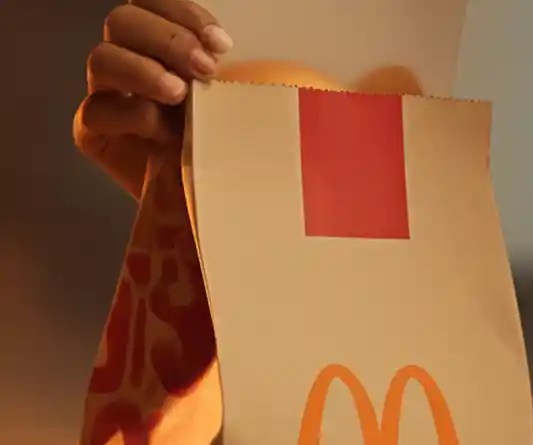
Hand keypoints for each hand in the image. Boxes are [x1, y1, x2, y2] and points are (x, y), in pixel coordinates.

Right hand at [75, 0, 233, 197]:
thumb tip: (302, 69)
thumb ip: (246, 79)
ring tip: (179, 94)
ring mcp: (109, 94)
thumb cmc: (228, 149)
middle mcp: (130, 61)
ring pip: (102, 58)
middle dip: (168, 39)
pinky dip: (131, 114)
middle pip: (124, 21)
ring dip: (143, 70)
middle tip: (205, 69)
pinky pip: (96, 111)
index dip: (184, 14)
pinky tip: (162, 131)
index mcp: (162, 45)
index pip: (155, 3)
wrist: (208, 203)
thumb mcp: (241, 109)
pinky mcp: (95, 131)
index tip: (223, 44)